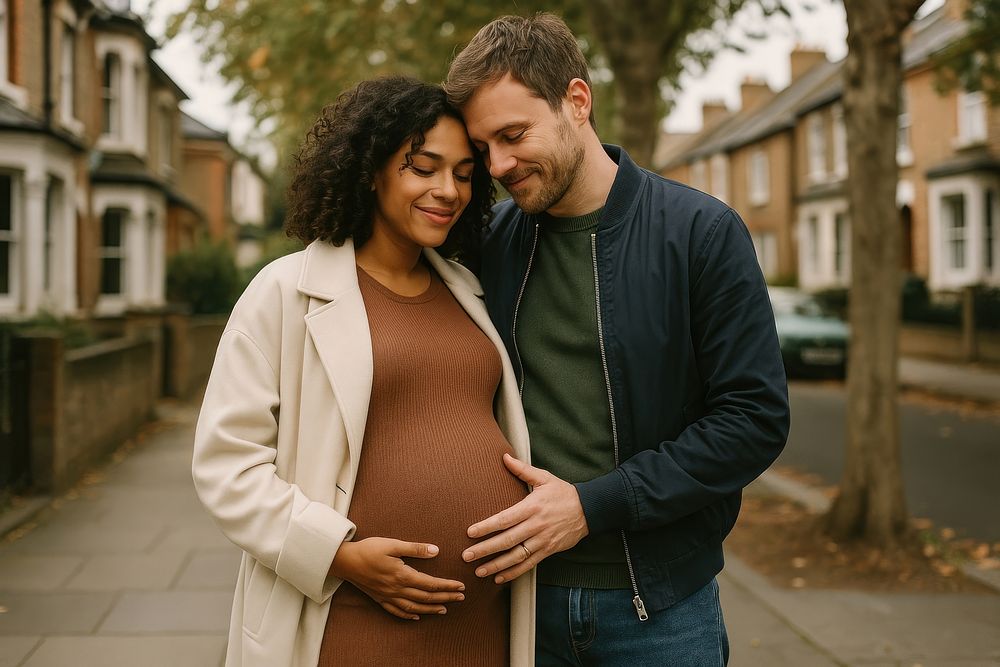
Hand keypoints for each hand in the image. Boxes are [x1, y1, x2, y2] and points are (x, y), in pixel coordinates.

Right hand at [329, 537, 465, 619]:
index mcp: (402, 575)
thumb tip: (436, 550)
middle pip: (426, 597)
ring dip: (430, 609)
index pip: (430, 584)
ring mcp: (388, 596)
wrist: (344, 561)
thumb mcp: (392, 544)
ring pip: (414, 608)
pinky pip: (397, 612)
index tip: (460, 586)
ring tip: (444, 609)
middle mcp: (397, 589)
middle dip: (445, 598)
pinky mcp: (380, 599)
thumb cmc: (369, 549)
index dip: (447, 586)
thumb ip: (415, 548)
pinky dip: (409, 616)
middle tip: (461, 598)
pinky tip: (417, 617)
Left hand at [462, 453, 588, 583]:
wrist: (589, 510)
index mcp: (532, 507)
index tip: (470, 532)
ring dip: (497, 565)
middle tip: (466, 555)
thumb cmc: (563, 492)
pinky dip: (514, 573)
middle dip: (485, 549)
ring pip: (516, 556)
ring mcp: (542, 540)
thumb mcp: (545, 478)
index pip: (505, 519)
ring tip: (479, 571)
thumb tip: (505, 457)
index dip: (487, 526)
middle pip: (507, 540)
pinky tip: (499, 578)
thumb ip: (523, 470)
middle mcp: (536, 526)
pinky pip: (529, 564)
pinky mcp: (548, 550)